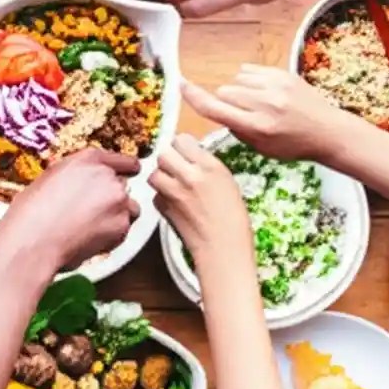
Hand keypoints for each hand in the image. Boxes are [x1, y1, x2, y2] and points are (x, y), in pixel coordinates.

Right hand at [0, 149, 140, 269]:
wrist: (33, 240)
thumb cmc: (32, 212)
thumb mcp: (51, 178)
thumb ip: (75, 176)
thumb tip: (84, 186)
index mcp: (89, 159)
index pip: (121, 160)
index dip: (126, 168)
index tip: (131, 172)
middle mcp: (108, 176)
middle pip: (122, 186)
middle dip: (111, 198)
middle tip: (90, 213)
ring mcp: (118, 200)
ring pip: (129, 208)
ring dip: (116, 216)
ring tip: (92, 228)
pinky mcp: (121, 225)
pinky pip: (124, 229)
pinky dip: (112, 235)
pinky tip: (90, 239)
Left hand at [149, 135, 247, 254]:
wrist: (223, 248)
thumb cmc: (233, 219)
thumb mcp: (227, 182)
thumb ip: (207, 166)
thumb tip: (191, 157)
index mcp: (210, 166)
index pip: (182, 140)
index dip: (182, 147)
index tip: (185, 154)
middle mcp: (189, 175)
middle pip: (164, 154)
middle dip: (168, 160)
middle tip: (177, 170)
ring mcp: (173, 192)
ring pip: (154, 173)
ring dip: (161, 177)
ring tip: (173, 186)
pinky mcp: (163, 208)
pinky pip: (155, 194)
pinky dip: (161, 197)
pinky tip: (173, 203)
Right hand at [181, 65, 358, 161]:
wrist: (328, 130)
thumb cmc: (293, 144)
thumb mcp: (261, 148)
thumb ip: (237, 129)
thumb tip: (219, 111)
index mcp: (257, 126)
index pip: (216, 109)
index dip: (195, 98)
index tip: (181, 86)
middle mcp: (264, 104)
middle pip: (224, 92)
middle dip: (225, 102)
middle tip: (242, 113)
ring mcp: (274, 86)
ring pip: (235, 80)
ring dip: (238, 90)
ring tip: (256, 103)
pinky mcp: (282, 74)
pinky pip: (249, 70)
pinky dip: (249, 80)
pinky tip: (262, 92)